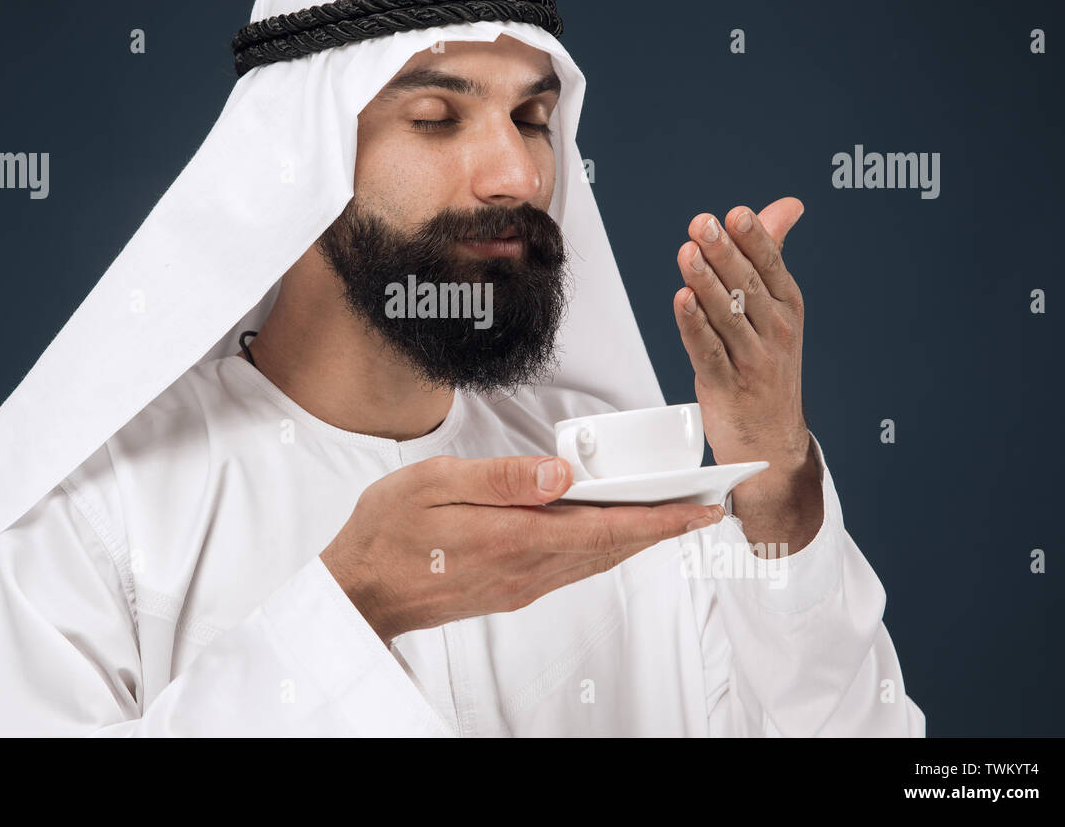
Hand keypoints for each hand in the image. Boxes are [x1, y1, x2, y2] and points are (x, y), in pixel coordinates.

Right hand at [320, 455, 723, 644]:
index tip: (700, 508)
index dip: (658, 519)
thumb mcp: (432, 486)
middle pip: (611, 548)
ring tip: (672, 516)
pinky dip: (604, 548)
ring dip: (638, 539)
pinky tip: (611, 532)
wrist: (359, 592)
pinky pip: (573, 568)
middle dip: (663, 528)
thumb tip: (560, 472)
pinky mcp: (511, 588)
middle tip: (705, 507)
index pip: (603, 528)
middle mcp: (525, 569)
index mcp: (512, 539)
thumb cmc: (386, 532)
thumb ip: (499, 479)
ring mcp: (520, 584)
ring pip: (596, 560)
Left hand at [672, 198, 810, 477]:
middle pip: (746, 285)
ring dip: (705, 282)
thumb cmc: (768, 366)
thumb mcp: (778, 308)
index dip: (752, 239)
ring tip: (688, 254)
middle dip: (723, 252)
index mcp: (787, 307)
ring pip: (726, 314)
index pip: (770, 265)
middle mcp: (774, 330)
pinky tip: (682, 301)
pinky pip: (707, 350)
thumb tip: (785, 206)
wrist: (771, 440)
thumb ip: (770, 253)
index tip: (735, 214)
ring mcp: (752, 359)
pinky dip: (693, 325)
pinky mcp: (726, 384)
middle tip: (702, 224)